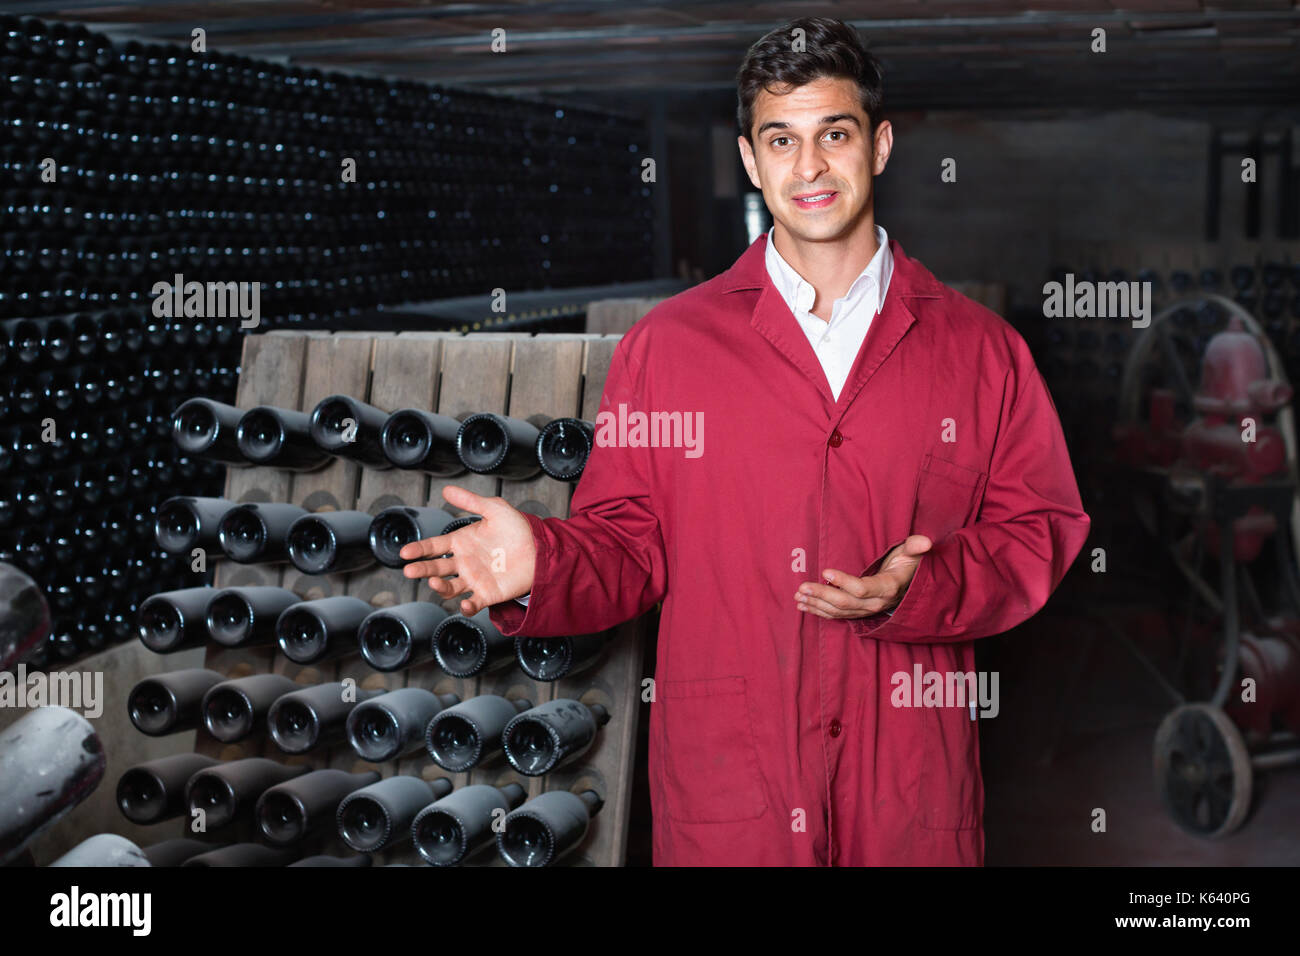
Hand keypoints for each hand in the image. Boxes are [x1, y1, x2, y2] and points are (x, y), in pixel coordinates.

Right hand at [399, 485, 536, 615]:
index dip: (419, 550)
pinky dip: (467, 607)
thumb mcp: (494, 509)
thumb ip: (470, 501)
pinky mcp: (488, 594)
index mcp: (461, 542)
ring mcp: (474, 579)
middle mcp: (464, 562)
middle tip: (409, 570)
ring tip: (435, 582)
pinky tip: (464, 604)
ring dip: (440, 587)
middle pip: (436, 568)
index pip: (434, 547)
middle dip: (421, 569)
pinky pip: (473, 603)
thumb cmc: (517, 528)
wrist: (540, 548)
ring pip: (450, 587)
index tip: (405, 553)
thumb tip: (446, 490)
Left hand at [794, 534, 931, 619]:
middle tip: (802, 586)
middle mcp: (876, 604)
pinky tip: (804, 605)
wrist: (909, 586)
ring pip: (838, 611)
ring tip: (798, 595)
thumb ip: (915, 546)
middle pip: (845, 603)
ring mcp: (866, 611)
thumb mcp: (912, 553)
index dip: (843, 581)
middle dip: (822, 595)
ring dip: (817, 604)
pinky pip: (837, 616)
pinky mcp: (858, 613)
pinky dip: (819, 611)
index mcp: (887, 588)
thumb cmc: (907, 564)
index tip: (825, 571)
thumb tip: (925, 541)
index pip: (862, 589)